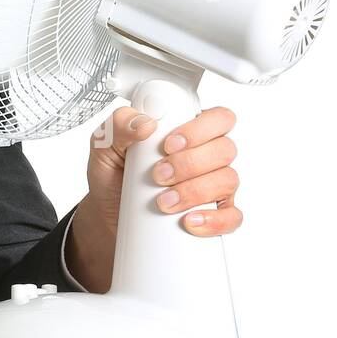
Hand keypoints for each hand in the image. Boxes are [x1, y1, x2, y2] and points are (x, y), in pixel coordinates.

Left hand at [68, 104, 241, 291]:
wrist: (108, 215)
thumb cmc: (112, 175)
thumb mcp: (104, 145)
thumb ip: (118, 125)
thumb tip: (145, 123)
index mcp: (187, 130)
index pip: (218, 117)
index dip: (200, 129)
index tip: (168, 145)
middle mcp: (207, 155)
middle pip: (226, 148)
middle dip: (190, 163)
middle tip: (159, 174)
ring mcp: (215, 186)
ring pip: (228, 180)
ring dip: (195, 191)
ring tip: (163, 201)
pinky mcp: (215, 215)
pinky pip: (232, 217)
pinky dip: (214, 220)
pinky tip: (190, 221)